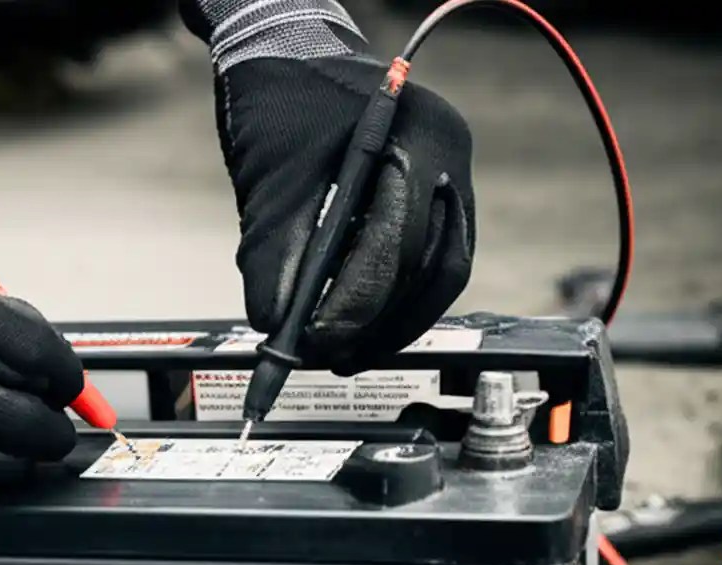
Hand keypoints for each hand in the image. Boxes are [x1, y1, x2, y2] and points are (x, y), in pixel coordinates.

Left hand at [182, 0, 475, 374]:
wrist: (291, 50)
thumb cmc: (283, 98)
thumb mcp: (270, 182)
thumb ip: (272, 256)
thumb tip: (275, 324)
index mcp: (416, 141)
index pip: (398, 243)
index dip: (359, 302)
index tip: (318, 340)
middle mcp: (448, 160)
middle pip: (433, 268)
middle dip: (382, 324)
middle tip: (333, 357)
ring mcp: (450, 177)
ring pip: (442, 272)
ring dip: (396, 320)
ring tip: (347, 352)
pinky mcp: (436, 194)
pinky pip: (431, 258)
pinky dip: (399, 294)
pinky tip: (364, 319)